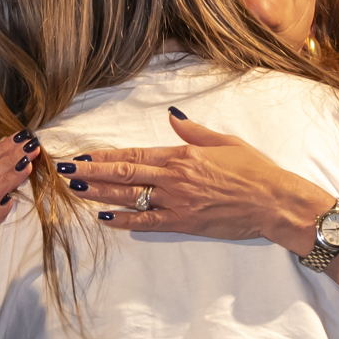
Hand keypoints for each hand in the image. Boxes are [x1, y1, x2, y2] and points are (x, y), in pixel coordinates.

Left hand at [69, 109, 331, 249]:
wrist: (275, 202)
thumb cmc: (255, 169)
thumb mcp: (225, 141)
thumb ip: (193, 131)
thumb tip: (171, 116)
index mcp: (182, 154)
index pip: (133, 153)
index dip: (103, 155)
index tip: (81, 154)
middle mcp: (174, 177)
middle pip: (123, 174)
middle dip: (90, 172)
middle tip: (63, 171)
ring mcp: (177, 202)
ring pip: (129, 197)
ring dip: (99, 194)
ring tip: (74, 190)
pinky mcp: (184, 222)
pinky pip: (147, 222)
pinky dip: (124, 221)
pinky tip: (104, 219)